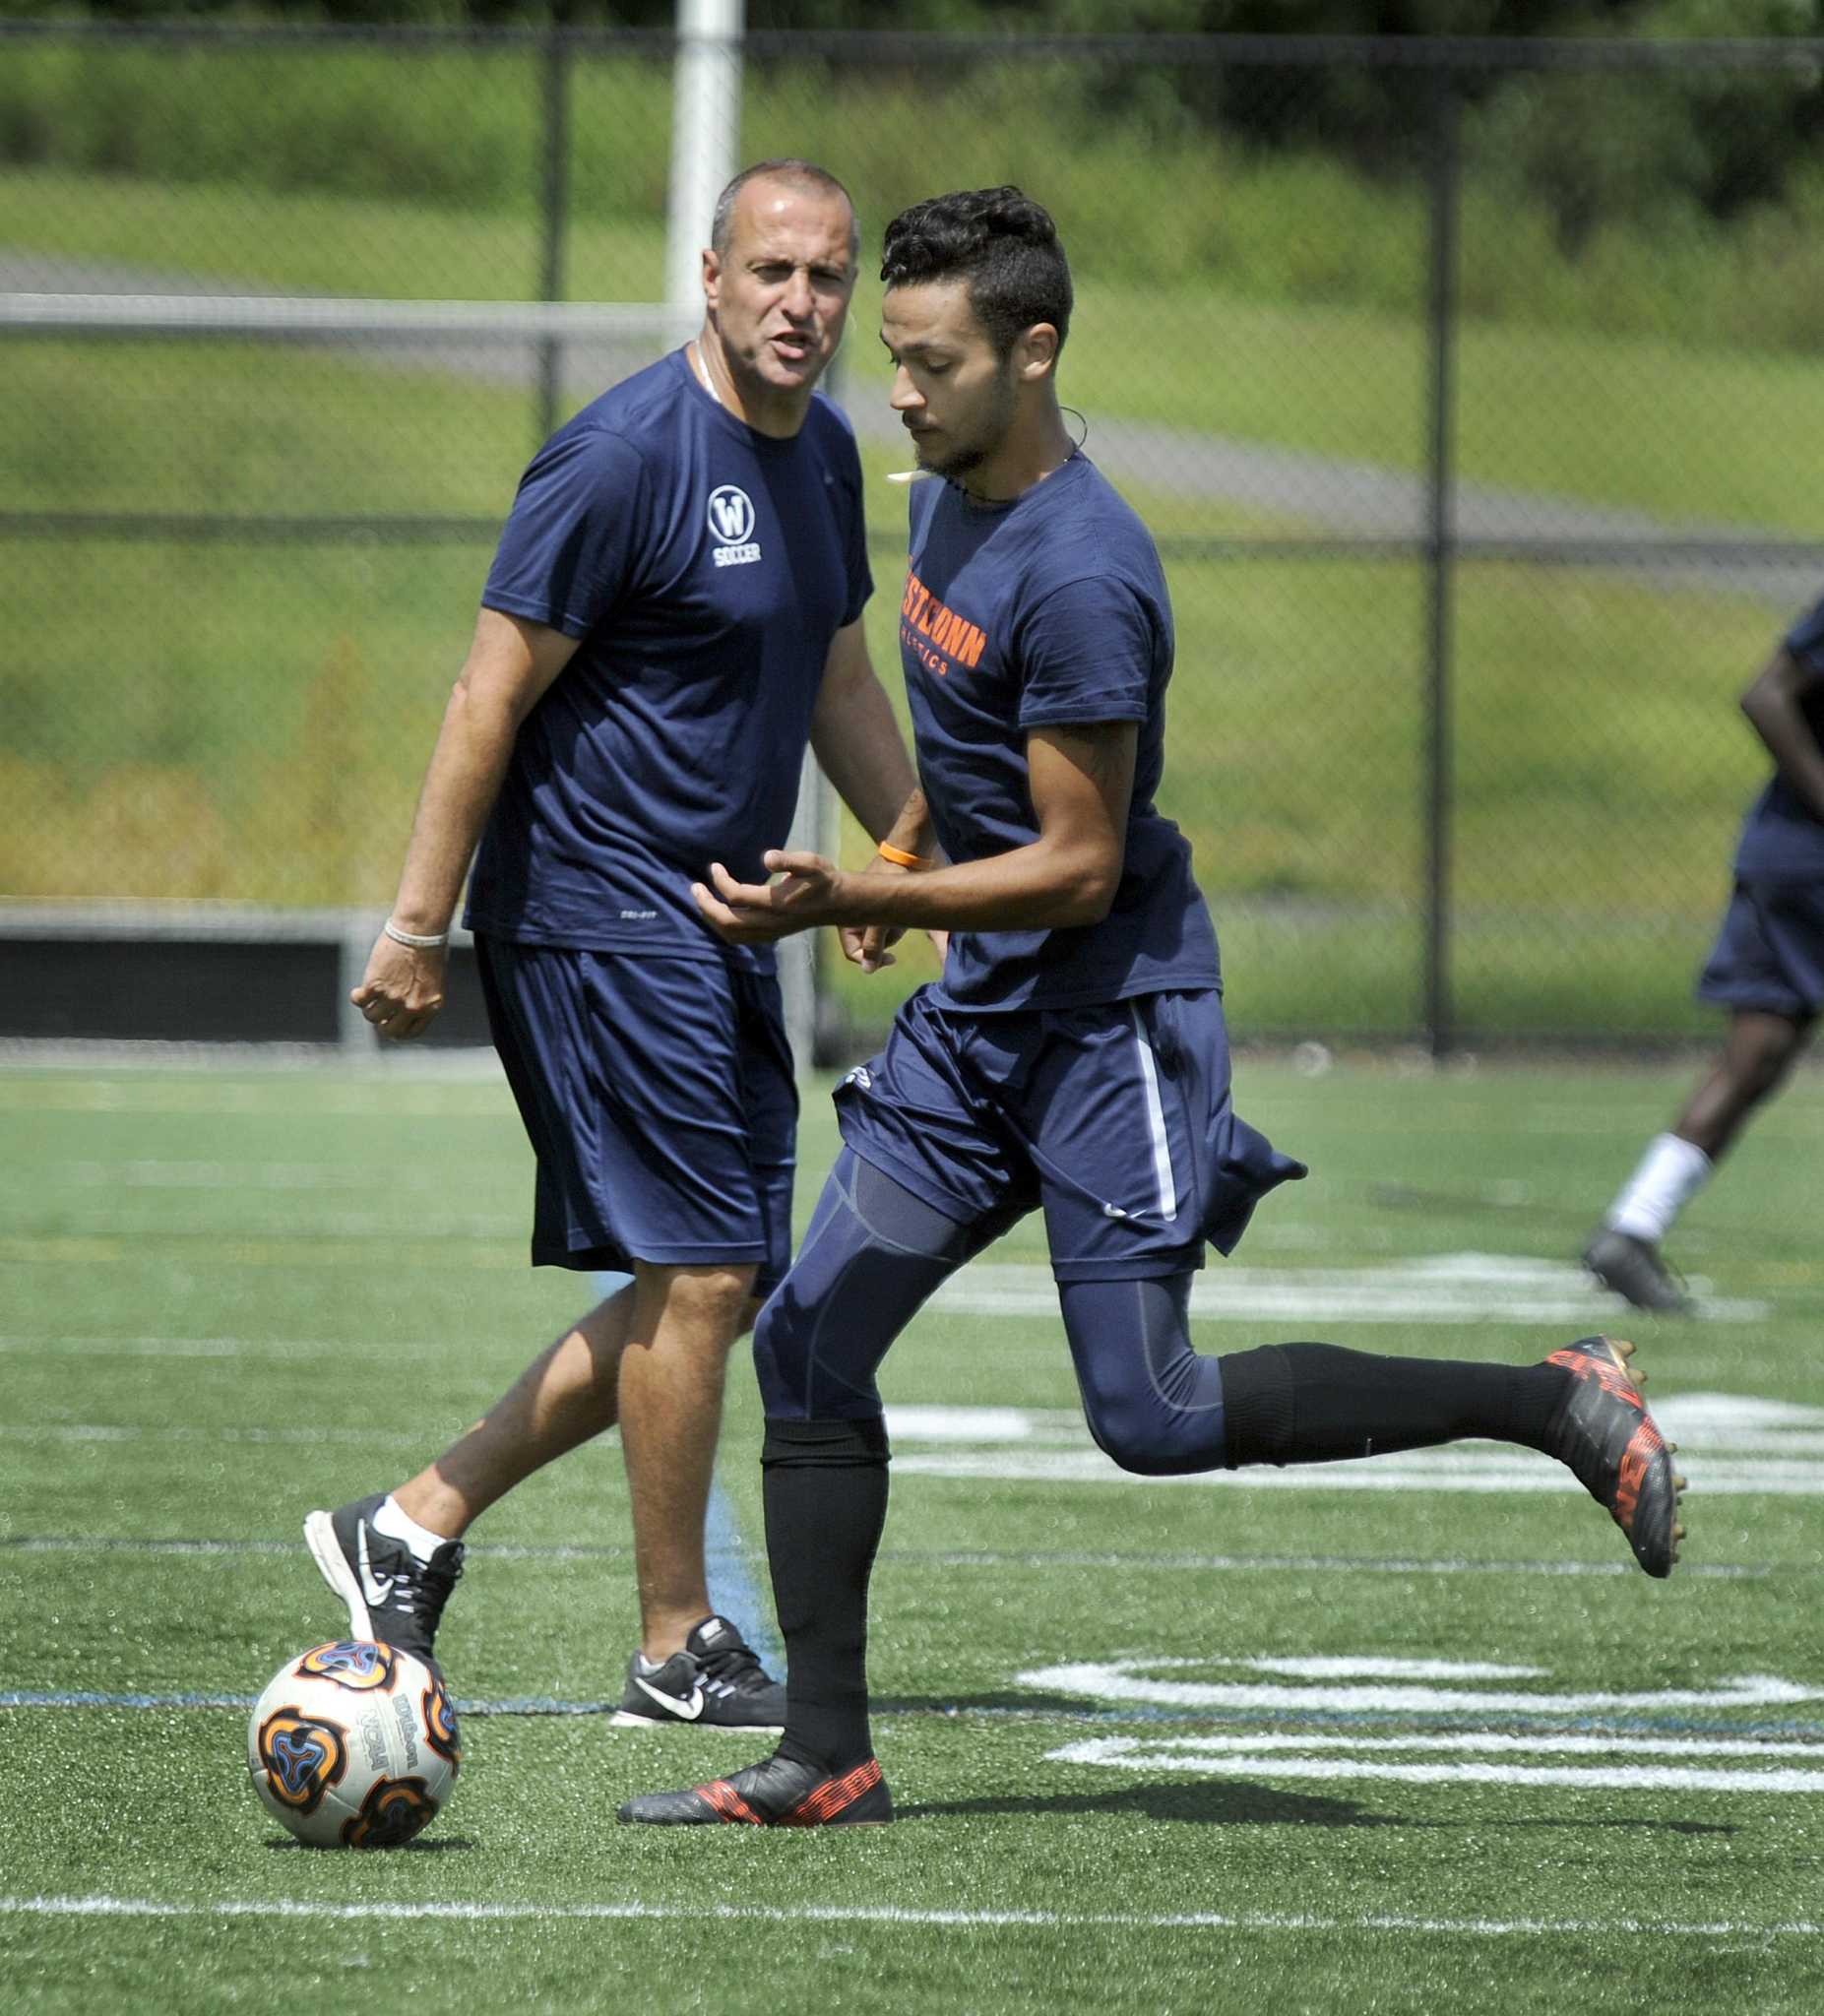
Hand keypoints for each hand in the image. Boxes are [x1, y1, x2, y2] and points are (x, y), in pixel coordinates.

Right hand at [351, 933, 445, 1040]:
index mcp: (431, 1007)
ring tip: (371, 994)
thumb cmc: (429, 949)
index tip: (391, 1023)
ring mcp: (394, 998)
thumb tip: (401, 1009)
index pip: (410, 1033)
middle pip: (389, 1031)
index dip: (398, 1030)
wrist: (420, 931)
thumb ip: (420, 997)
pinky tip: (359, 989)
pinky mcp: (375, 986)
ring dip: (369, 1007)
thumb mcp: (433, 981)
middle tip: (378, 1012)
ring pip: (371, 1016)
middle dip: (381, 1024)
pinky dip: (356, 996)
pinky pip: (359, 1001)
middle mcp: (413, 1007)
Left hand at [691, 852, 841, 944]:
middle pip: (727, 921)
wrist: (837, 904)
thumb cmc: (822, 879)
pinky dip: (722, 927)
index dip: (720, 881)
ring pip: (730, 934)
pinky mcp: (770, 935)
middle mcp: (771, 922)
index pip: (736, 896)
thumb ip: (789, 860)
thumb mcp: (811, 863)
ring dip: (711, 918)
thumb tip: (766, 857)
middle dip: (706, 905)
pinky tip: (718, 911)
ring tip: (702, 899)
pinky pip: (738, 938)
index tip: (714, 867)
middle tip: (694, 887)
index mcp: (777, 903)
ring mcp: (769, 932)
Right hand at [840, 852, 910, 973]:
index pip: (853, 953)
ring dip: (894, 930)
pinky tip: (903, 912)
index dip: (870, 959)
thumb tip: (867, 970)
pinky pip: (887, 926)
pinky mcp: (877, 909)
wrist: (905, 857)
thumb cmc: (890, 880)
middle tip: (898, 923)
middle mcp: (851, 919)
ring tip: (901, 913)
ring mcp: (864, 914)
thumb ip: (873, 944)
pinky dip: (897, 923)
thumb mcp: (882, 918)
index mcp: (845, 920)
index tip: (893, 959)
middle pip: (869, 946)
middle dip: (887, 938)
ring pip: (880, 937)